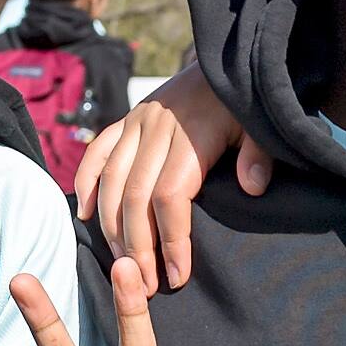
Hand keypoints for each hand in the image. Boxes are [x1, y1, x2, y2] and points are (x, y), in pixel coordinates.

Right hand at [72, 68, 268, 287]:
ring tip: (123, 264)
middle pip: (135, 197)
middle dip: (138, 247)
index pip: (170, 198)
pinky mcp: (126, 120)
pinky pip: (97, 153)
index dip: (171, 240)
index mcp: (189, 136)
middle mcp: (155, 130)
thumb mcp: (261, 125)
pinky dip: (85, 183)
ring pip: (112, 182)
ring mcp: (136, 124)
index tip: (177, 276)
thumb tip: (252, 187)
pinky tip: (84, 215)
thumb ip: (258, 156)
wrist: (227, 60)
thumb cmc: (245, 102)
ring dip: (112, 227)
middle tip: (146, 285)